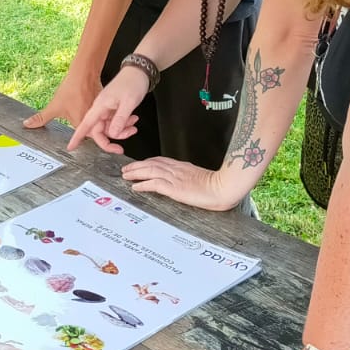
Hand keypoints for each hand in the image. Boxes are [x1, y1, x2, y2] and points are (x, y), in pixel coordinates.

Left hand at [25, 68, 102, 131]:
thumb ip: (41, 118)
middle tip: (77, 120)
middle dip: (84, 131)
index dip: (76, 138)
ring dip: (91, 123)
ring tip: (83, 113)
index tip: (72, 136)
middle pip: (89, 133)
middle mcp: (93, 122)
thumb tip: (28, 125)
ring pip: (95, 125)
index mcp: (81, 125)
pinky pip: (99, 116)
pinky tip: (88, 107)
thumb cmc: (71, 89)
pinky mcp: (103, 107)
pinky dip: (94, 114)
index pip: (80, 139)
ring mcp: (99, 114)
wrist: (84, 73)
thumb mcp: (54, 106)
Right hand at [69, 68, 150, 152]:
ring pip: (110, 127)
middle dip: (113, 137)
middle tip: (123, 144)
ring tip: (133, 124)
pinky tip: (133, 119)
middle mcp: (101, 108)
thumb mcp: (128, 103)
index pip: (86, 125)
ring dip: (122, 130)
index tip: (71, 147)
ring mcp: (107, 108)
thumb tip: (113, 135)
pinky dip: (124, 123)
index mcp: (100, 106)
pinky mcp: (114, 108)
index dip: (77, 137)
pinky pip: (116, 121)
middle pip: (100, 130)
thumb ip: (120, 120)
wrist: (139, 70)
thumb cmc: (132, 82)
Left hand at [121, 156, 245, 211]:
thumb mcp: (200, 178)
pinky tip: (136, 186)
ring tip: (126, 175)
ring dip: (136, 173)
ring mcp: (175, 178)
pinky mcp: (174, 188)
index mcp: (183, 166)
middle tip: (126, 169)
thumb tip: (184, 181)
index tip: (139, 164)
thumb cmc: (218, 185)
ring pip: (149, 171)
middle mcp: (176, 170)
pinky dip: (143, 184)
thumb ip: (190, 177)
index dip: (147, 162)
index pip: (160, 161)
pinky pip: (154, 184)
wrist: (224, 187)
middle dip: (136, 166)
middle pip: (151, 164)